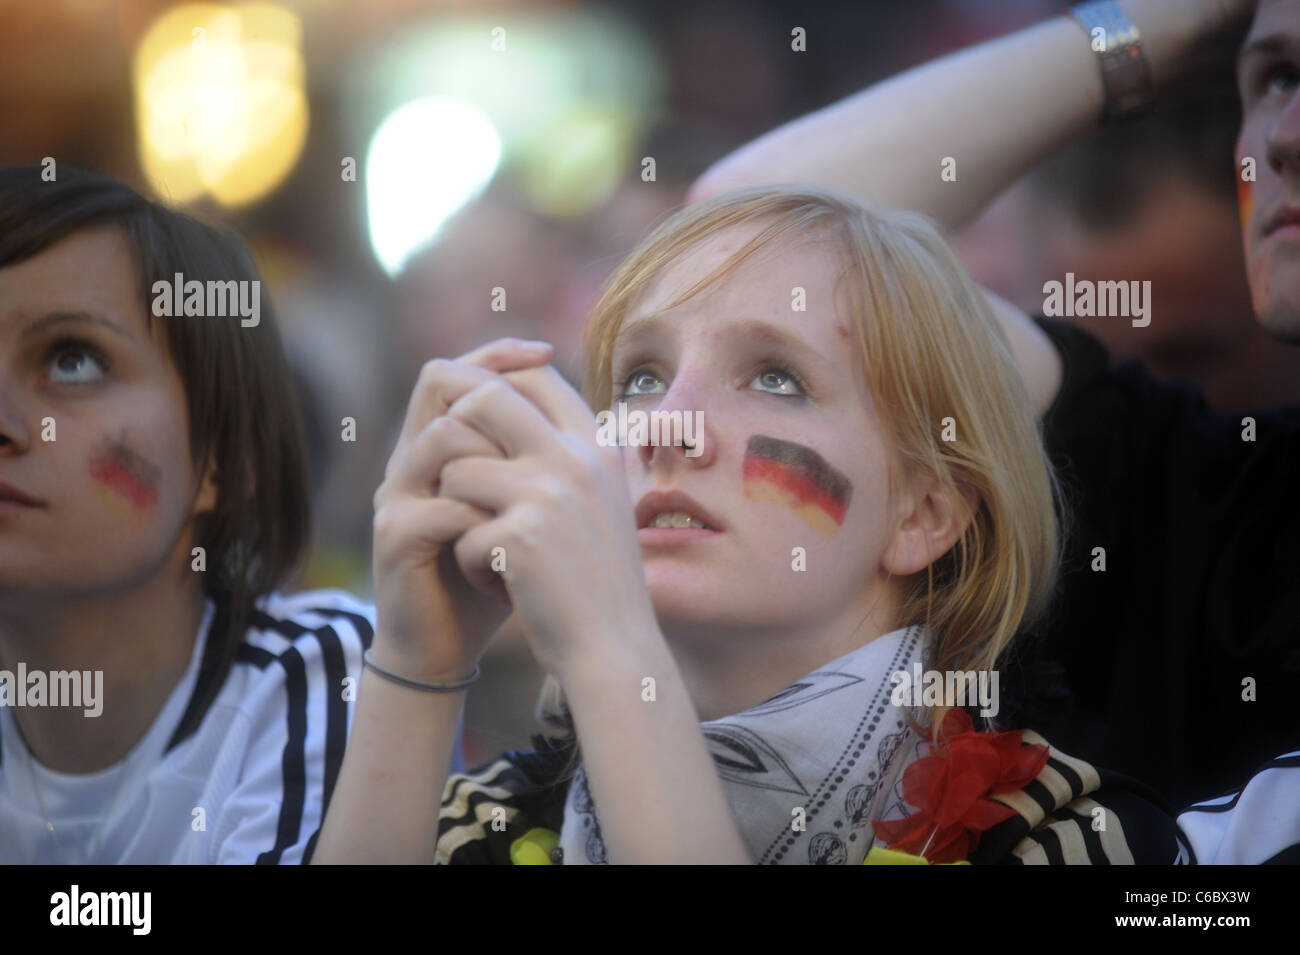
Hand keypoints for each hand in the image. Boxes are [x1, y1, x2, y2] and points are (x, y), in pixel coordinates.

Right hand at [371, 338, 552, 680]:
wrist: (446, 646)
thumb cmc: (491, 575)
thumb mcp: (521, 512)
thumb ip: (536, 466)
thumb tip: (596, 418)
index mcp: (437, 448)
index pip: (457, 371)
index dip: (498, 353)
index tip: (547, 352)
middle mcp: (409, 461)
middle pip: (440, 384)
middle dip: (496, 396)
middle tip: (541, 419)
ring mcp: (396, 496)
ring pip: (445, 438)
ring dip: (497, 461)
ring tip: (525, 496)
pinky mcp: (393, 537)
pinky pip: (444, 505)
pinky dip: (487, 520)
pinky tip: (510, 544)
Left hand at [437, 364, 658, 678]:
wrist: (617, 650)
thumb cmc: (600, 579)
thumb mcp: (599, 502)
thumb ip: (566, 455)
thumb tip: (510, 404)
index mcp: (597, 444)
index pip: (534, 374)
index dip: (492, 387)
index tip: (474, 425)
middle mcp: (576, 457)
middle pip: (484, 397)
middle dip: (456, 433)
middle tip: (457, 478)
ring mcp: (549, 494)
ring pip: (457, 467)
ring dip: (458, 509)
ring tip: (486, 547)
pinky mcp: (520, 537)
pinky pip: (462, 530)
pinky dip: (471, 564)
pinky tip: (501, 587)